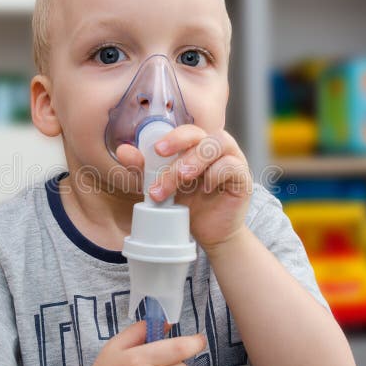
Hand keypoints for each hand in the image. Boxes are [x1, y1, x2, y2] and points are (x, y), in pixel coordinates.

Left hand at [116, 126, 252, 255]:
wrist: (210, 234)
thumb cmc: (189, 206)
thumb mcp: (162, 187)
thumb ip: (144, 169)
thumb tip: (123, 151)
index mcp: (196, 147)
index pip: (186, 131)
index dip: (171, 136)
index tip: (155, 150)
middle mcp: (215, 148)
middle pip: (199, 135)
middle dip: (178, 145)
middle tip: (161, 157)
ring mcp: (232, 160)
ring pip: (216, 146)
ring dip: (195, 160)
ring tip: (181, 178)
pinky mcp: (242, 178)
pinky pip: (232, 165)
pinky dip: (217, 173)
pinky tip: (206, 188)